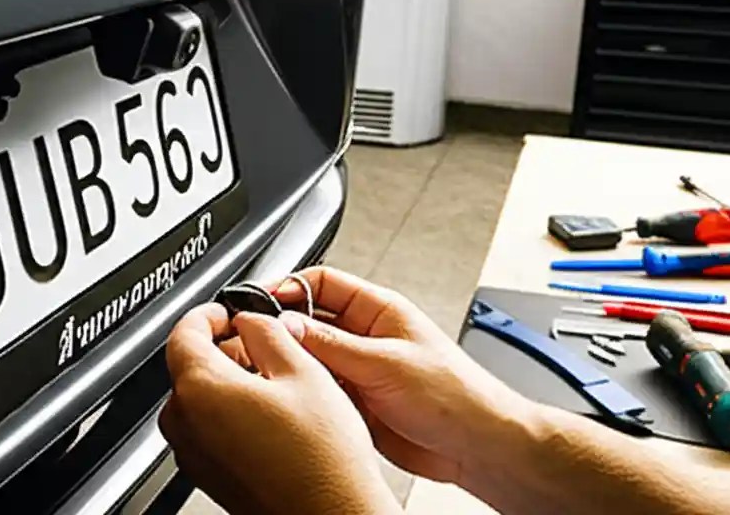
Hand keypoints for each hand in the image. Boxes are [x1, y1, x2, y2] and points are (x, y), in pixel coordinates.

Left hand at [161, 304, 399, 514]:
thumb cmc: (321, 460)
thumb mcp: (302, 371)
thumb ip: (266, 331)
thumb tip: (250, 319)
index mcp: (200, 389)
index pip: (183, 331)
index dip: (209, 312)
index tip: (228, 311)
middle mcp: (185, 424)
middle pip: (189, 366)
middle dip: (221, 348)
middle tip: (258, 343)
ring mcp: (193, 454)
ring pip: (198, 399)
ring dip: (226, 382)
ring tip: (272, 381)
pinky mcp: (208, 475)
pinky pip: (207, 430)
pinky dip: (229, 413)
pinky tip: (270, 415)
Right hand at [270, 267, 535, 485]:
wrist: (476, 447)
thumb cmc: (455, 396)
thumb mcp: (386, 363)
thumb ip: (332, 345)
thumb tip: (286, 323)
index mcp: (378, 310)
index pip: (321, 283)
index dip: (287, 287)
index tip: (258, 301)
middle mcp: (365, 335)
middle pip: (308, 319)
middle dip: (282, 327)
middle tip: (254, 338)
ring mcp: (358, 368)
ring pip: (308, 356)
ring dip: (291, 362)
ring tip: (271, 369)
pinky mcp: (354, 400)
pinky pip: (317, 388)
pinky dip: (302, 391)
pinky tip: (292, 395)